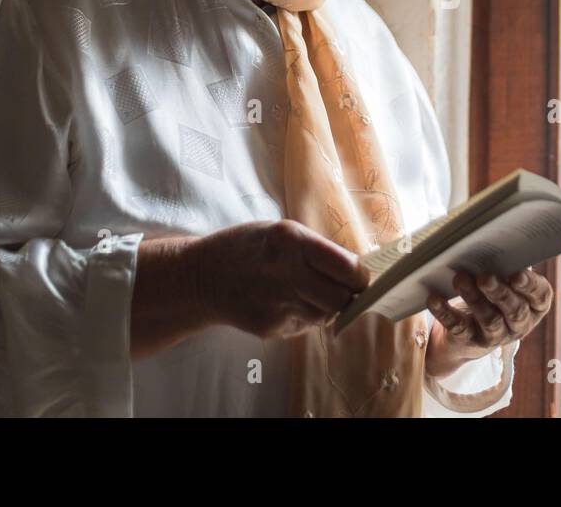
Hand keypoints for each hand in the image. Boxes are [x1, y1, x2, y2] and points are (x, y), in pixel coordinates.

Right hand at [197, 220, 369, 339]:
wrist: (201, 277)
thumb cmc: (247, 248)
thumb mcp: (281, 232)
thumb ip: (317, 249)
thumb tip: (358, 271)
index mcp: (291, 240)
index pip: (347, 267)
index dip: (360, 276)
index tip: (360, 277)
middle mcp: (284, 272)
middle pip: (341, 298)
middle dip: (347, 295)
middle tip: (341, 288)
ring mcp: (276, 303)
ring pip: (326, 315)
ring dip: (325, 306)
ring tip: (305, 291)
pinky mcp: (269, 327)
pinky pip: (304, 325)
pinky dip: (304, 315)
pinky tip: (284, 301)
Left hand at [424, 268, 552, 378]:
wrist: (467, 335)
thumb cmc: (492, 296)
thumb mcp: (504, 282)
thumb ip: (507, 267)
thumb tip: (500, 242)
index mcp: (533, 306)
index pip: (539, 296)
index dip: (530, 285)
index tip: (516, 273)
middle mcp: (519, 324)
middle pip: (514, 310)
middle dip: (499, 292)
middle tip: (484, 276)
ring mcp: (496, 336)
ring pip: (489, 319)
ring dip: (474, 299)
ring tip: (460, 279)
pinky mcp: (470, 341)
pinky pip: (458, 328)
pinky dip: (445, 313)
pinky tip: (434, 299)